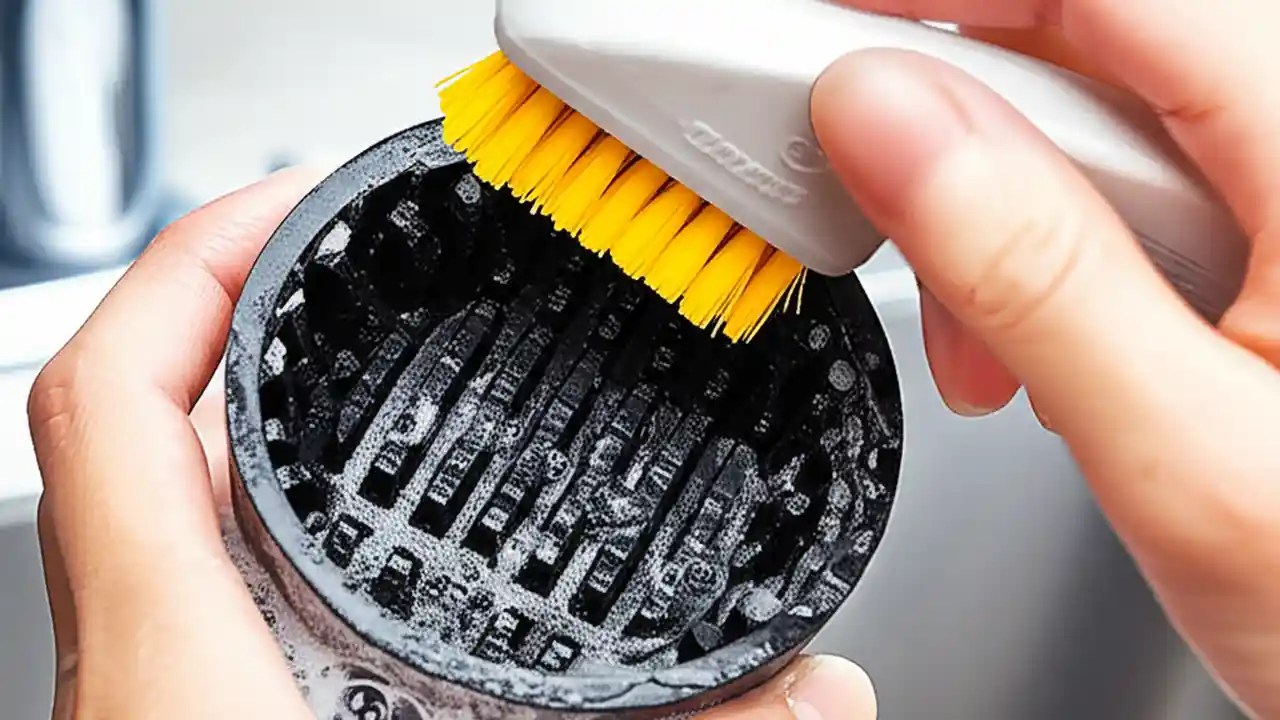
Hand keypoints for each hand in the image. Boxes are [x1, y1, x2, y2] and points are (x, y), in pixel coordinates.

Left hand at [25, 170, 875, 719]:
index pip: (113, 405)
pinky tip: (347, 546)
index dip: (193, 268)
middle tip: (336, 265)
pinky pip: (192, 591)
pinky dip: (259, 531)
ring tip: (338, 367)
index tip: (291, 208)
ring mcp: (153, 711)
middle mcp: (135, 685)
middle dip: (227, 322)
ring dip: (239, 425)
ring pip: (152, 519)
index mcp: (178, 678)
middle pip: (128, 436)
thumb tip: (824, 696)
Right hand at [812, 2, 1279, 716]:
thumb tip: (883, 124)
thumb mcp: (1190, 459)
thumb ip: (1033, 276)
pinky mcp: (1258, 245)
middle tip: (871, 214)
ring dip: (993, 214)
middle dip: (952, 133)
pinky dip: (1039, 255)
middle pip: (1086, 44)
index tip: (823, 33)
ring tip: (984, 341)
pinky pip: (1120, 191)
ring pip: (1094, 122)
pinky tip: (1041, 346)